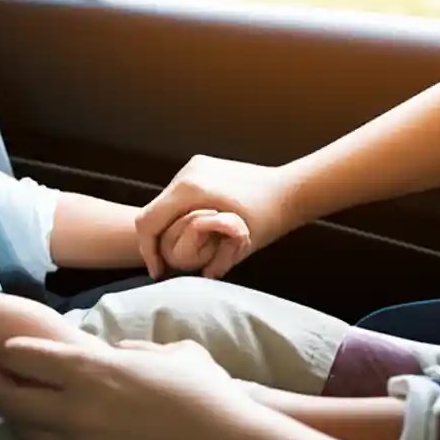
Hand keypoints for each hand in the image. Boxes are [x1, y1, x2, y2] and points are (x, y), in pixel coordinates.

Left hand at [0, 337, 252, 439]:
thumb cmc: (203, 392)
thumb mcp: (167, 352)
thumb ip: (130, 350)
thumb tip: (113, 352)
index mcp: (92, 369)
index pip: (29, 357)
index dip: (10, 351)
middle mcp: (77, 407)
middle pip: (14, 396)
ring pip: (29, 433)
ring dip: (12, 416)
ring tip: (2, 405)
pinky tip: (41, 438)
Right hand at [137, 155, 307, 278]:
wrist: (291, 189)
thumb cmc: (268, 220)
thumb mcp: (237, 246)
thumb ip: (211, 261)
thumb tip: (197, 275)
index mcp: (191, 191)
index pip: (148, 222)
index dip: (148, 250)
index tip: (158, 271)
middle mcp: (187, 173)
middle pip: (153, 210)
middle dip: (157, 239)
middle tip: (168, 263)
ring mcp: (193, 166)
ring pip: (165, 201)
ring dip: (169, 225)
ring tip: (184, 245)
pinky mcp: (200, 165)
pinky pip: (178, 193)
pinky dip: (179, 212)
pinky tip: (196, 225)